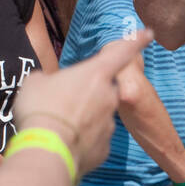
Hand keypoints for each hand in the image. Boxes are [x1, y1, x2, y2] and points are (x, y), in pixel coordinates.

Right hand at [14, 33, 152, 178]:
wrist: (46, 152)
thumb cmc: (40, 110)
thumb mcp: (35, 83)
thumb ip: (49, 79)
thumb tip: (49, 85)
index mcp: (96, 73)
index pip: (122, 52)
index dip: (135, 41)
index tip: (149, 33)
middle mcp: (109, 96)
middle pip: (104, 90)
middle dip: (89, 94)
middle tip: (65, 103)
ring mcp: (109, 124)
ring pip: (99, 116)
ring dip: (84, 118)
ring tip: (60, 126)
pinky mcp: (105, 148)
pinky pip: (94, 139)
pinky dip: (82, 140)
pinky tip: (65, 143)